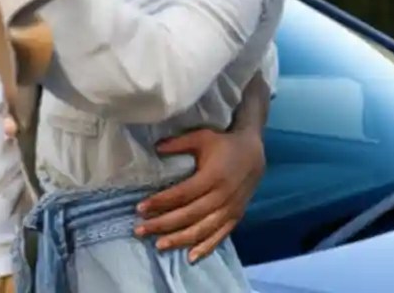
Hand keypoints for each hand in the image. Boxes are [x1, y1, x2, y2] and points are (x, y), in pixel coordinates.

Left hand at [134, 128, 265, 262]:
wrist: (254, 152)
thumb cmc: (223, 143)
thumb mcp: (201, 137)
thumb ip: (178, 144)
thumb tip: (155, 148)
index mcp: (213, 176)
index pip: (182, 194)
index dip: (160, 202)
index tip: (139, 209)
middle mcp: (222, 196)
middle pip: (189, 215)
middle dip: (162, 224)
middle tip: (139, 230)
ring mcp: (230, 209)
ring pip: (202, 230)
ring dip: (179, 239)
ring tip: (158, 245)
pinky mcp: (236, 217)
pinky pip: (220, 236)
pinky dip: (205, 248)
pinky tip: (190, 257)